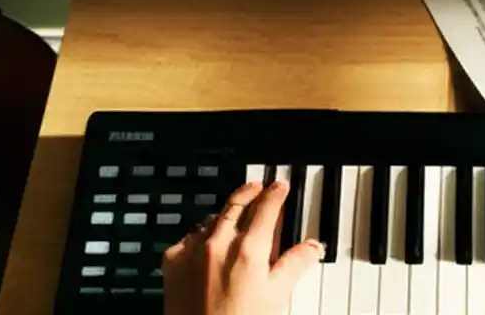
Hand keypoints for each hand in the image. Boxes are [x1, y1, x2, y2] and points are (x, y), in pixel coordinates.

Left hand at [163, 180, 324, 314]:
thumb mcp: (276, 296)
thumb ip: (294, 265)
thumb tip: (312, 247)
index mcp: (249, 250)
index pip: (266, 208)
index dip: (276, 194)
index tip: (280, 187)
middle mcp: (219, 243)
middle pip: (237, 203)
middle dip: (250, 192)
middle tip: (258, 187)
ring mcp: (193, 250)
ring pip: (212, 218)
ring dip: (226, 213)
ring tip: (235, 215)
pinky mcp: (173, 260)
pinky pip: (190, 236)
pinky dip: (202, 234)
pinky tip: (208, 243)